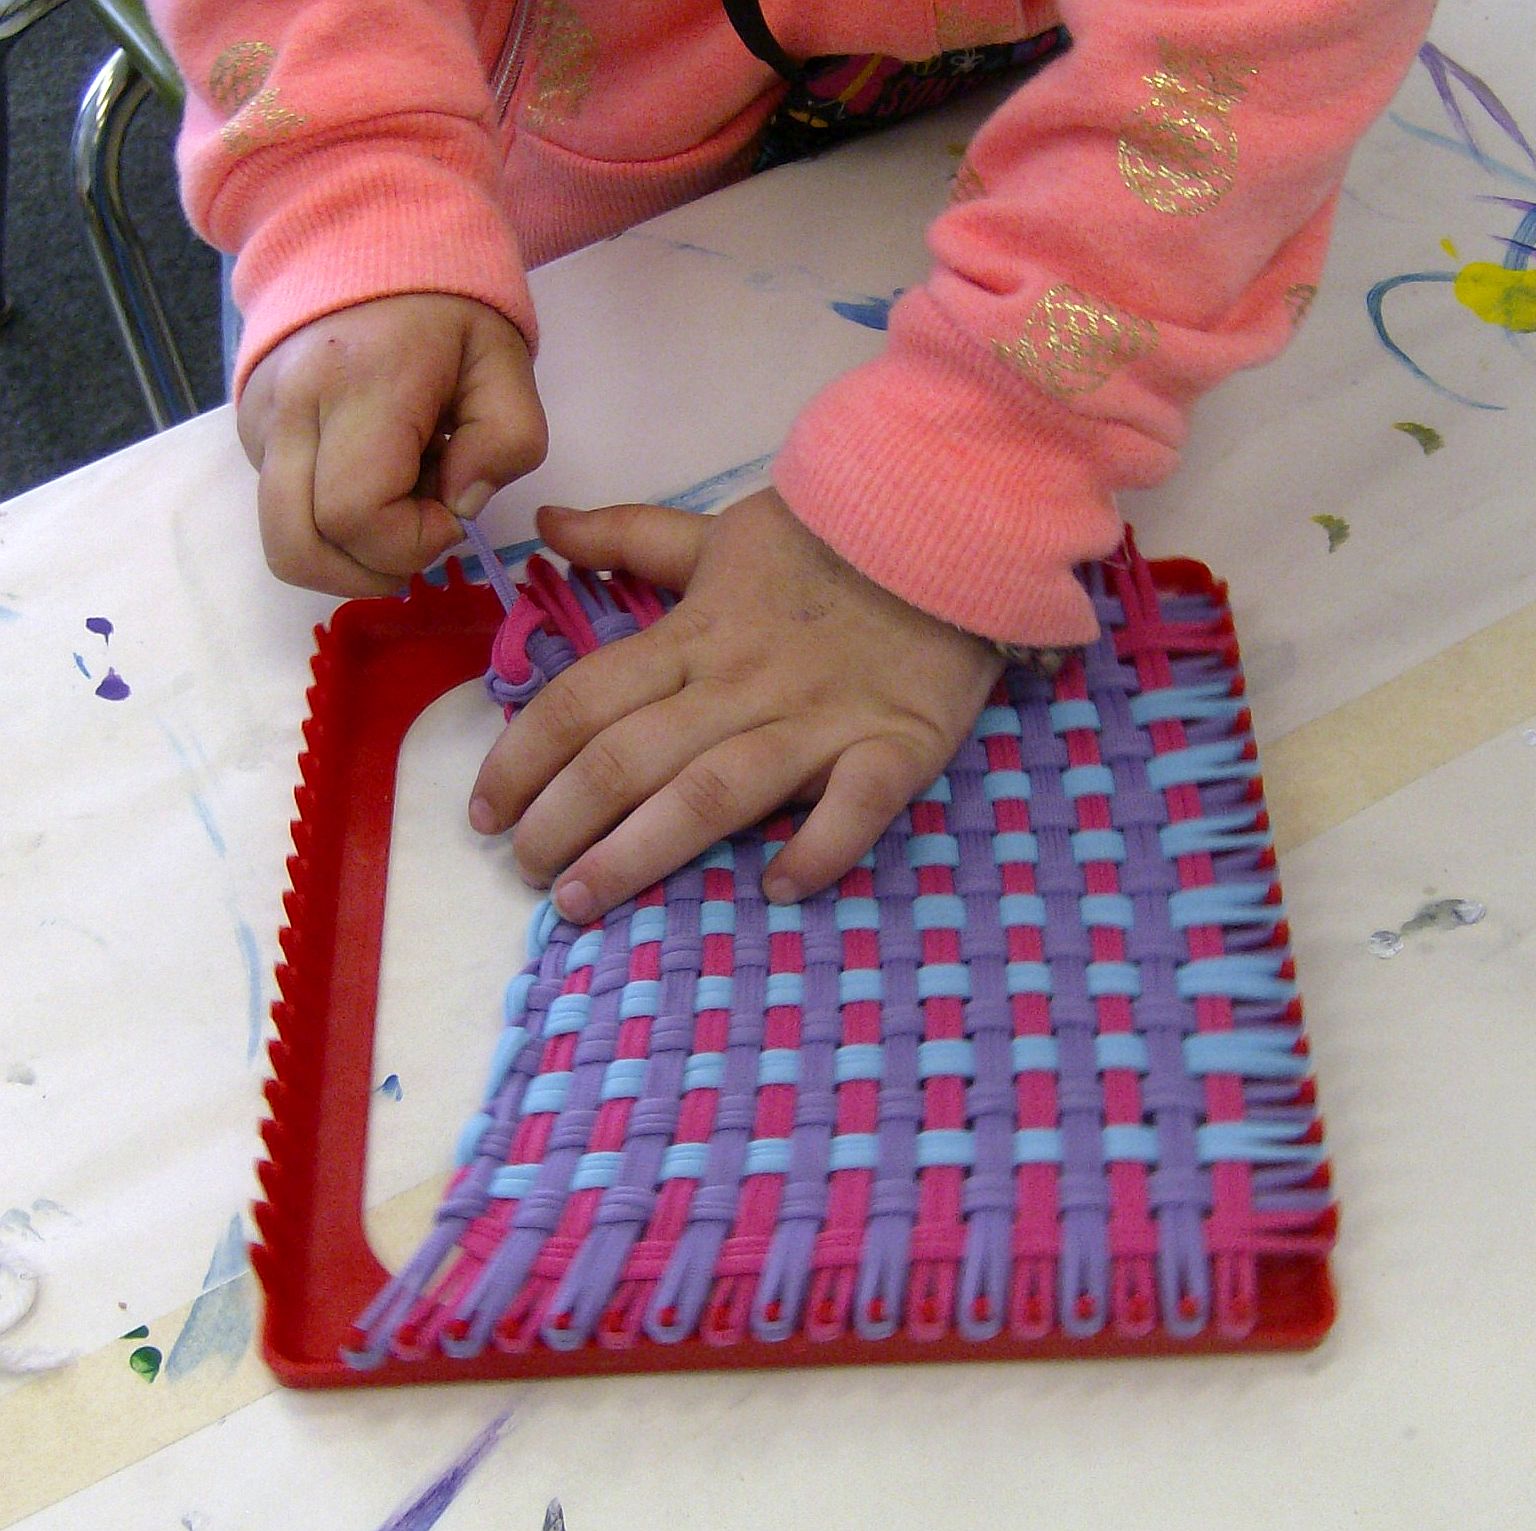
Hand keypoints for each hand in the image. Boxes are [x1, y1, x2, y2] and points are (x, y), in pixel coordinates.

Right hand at [236, 294, 547, 594]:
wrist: (364, 235)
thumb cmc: (446, 308)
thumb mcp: (505, 364)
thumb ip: (508, 442)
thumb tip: (461, 506)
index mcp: (359, 385)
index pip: (356, 516)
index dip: (412, 541)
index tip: (452, 509)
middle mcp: (288, 409)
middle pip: (298, 549)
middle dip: (369, 570)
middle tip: (420, 532)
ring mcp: (257, 423)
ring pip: (282, 543)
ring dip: (348, 555)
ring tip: (399, 504)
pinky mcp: (249, 433)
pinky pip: (284, 513)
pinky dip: (331, 525)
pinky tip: (372, 478)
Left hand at [468, 488, 1004, 921]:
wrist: (953, 526)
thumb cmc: (830, 544)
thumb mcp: (721, 533)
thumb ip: (630, 537)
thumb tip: (546, 526)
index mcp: (694, 635)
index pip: (583, 700)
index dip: (522, 759)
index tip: (484, 813)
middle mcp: (740, 683)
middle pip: (629, 757)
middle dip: (561, 820)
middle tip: (524, 872)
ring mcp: (819, 717)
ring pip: (714, 791)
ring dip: (640, 851)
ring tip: (583, 901)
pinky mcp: (897, 742)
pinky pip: (855, 804)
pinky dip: (819, 845)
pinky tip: (779, 887)